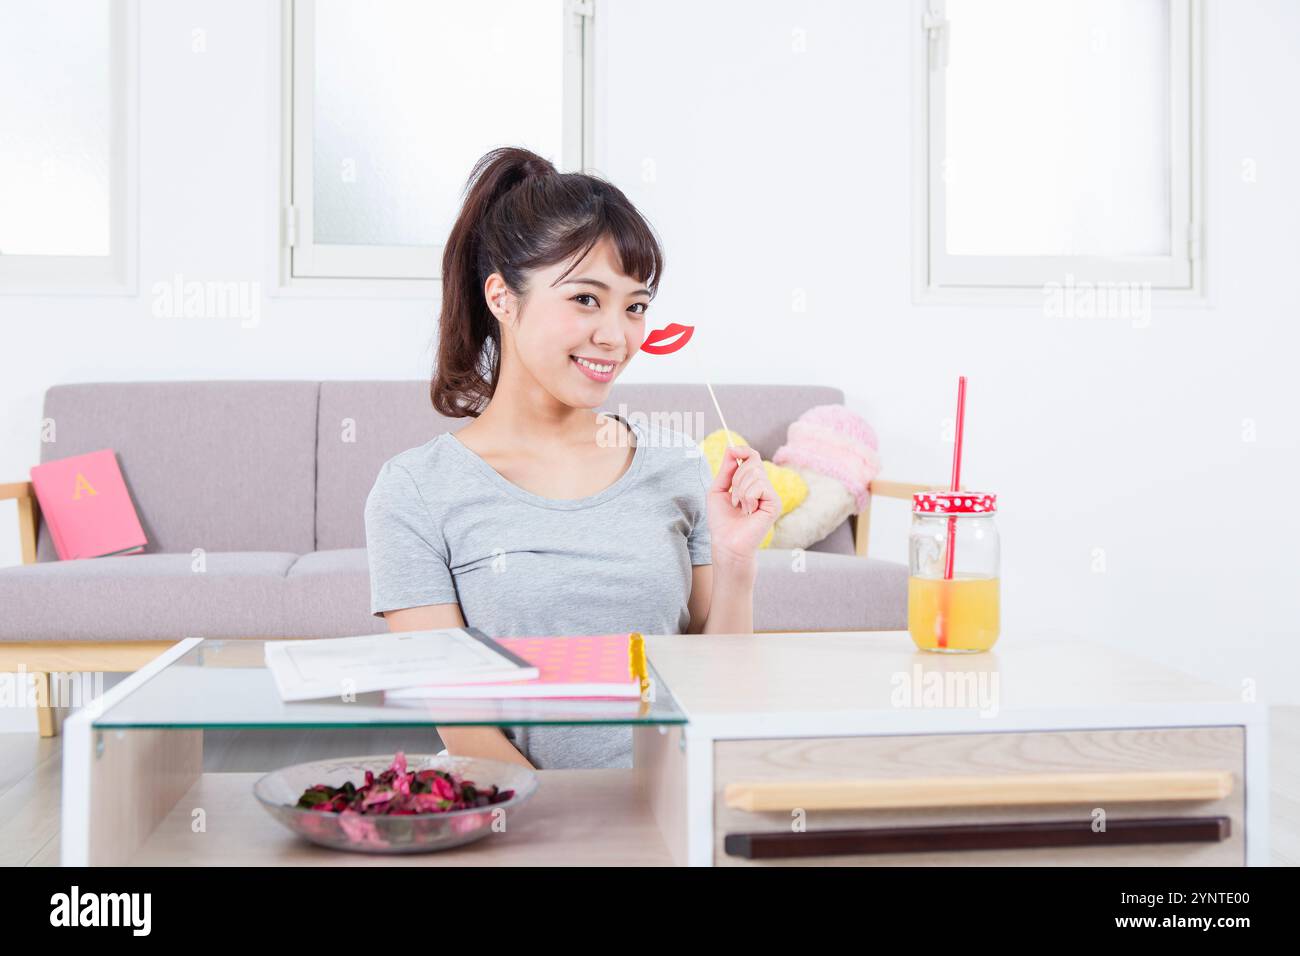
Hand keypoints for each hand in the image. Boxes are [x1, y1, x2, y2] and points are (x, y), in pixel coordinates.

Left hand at [706, 445, 778, 564]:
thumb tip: (732, 448)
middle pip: (753, 461)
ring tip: (740, 506)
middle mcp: (764, 487)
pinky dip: (748, 497)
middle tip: (734, 498)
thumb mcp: (718, 489)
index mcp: (751, 483)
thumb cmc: (721, 521)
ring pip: (755, 473)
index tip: (732, 451)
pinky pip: (759, 486)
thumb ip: (726, 469)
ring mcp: (771, 495)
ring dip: (740, 489)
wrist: (726, 543)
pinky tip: (748, 511)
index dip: (743, 450)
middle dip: (737, 476)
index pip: (753, 457)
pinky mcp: (775, 503)